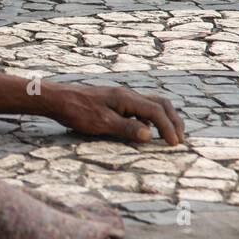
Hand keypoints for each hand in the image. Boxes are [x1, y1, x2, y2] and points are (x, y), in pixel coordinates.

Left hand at [48, 85, 185, 145]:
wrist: (58, 99)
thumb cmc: (77, 111)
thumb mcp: (102, 123)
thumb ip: (127, 128)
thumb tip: (150, 136)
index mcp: (128, 98)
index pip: (157, 112)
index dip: (168, 128)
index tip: (175, 144)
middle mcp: (128, 95)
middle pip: (161, 104)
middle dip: (174, 120)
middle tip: (180, 139)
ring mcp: (122, 97)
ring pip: (152, 104)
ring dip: (164, 119)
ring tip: (169, 135)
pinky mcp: (116, 102)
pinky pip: (141, 108)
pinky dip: (150, 118)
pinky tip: (146, 131)